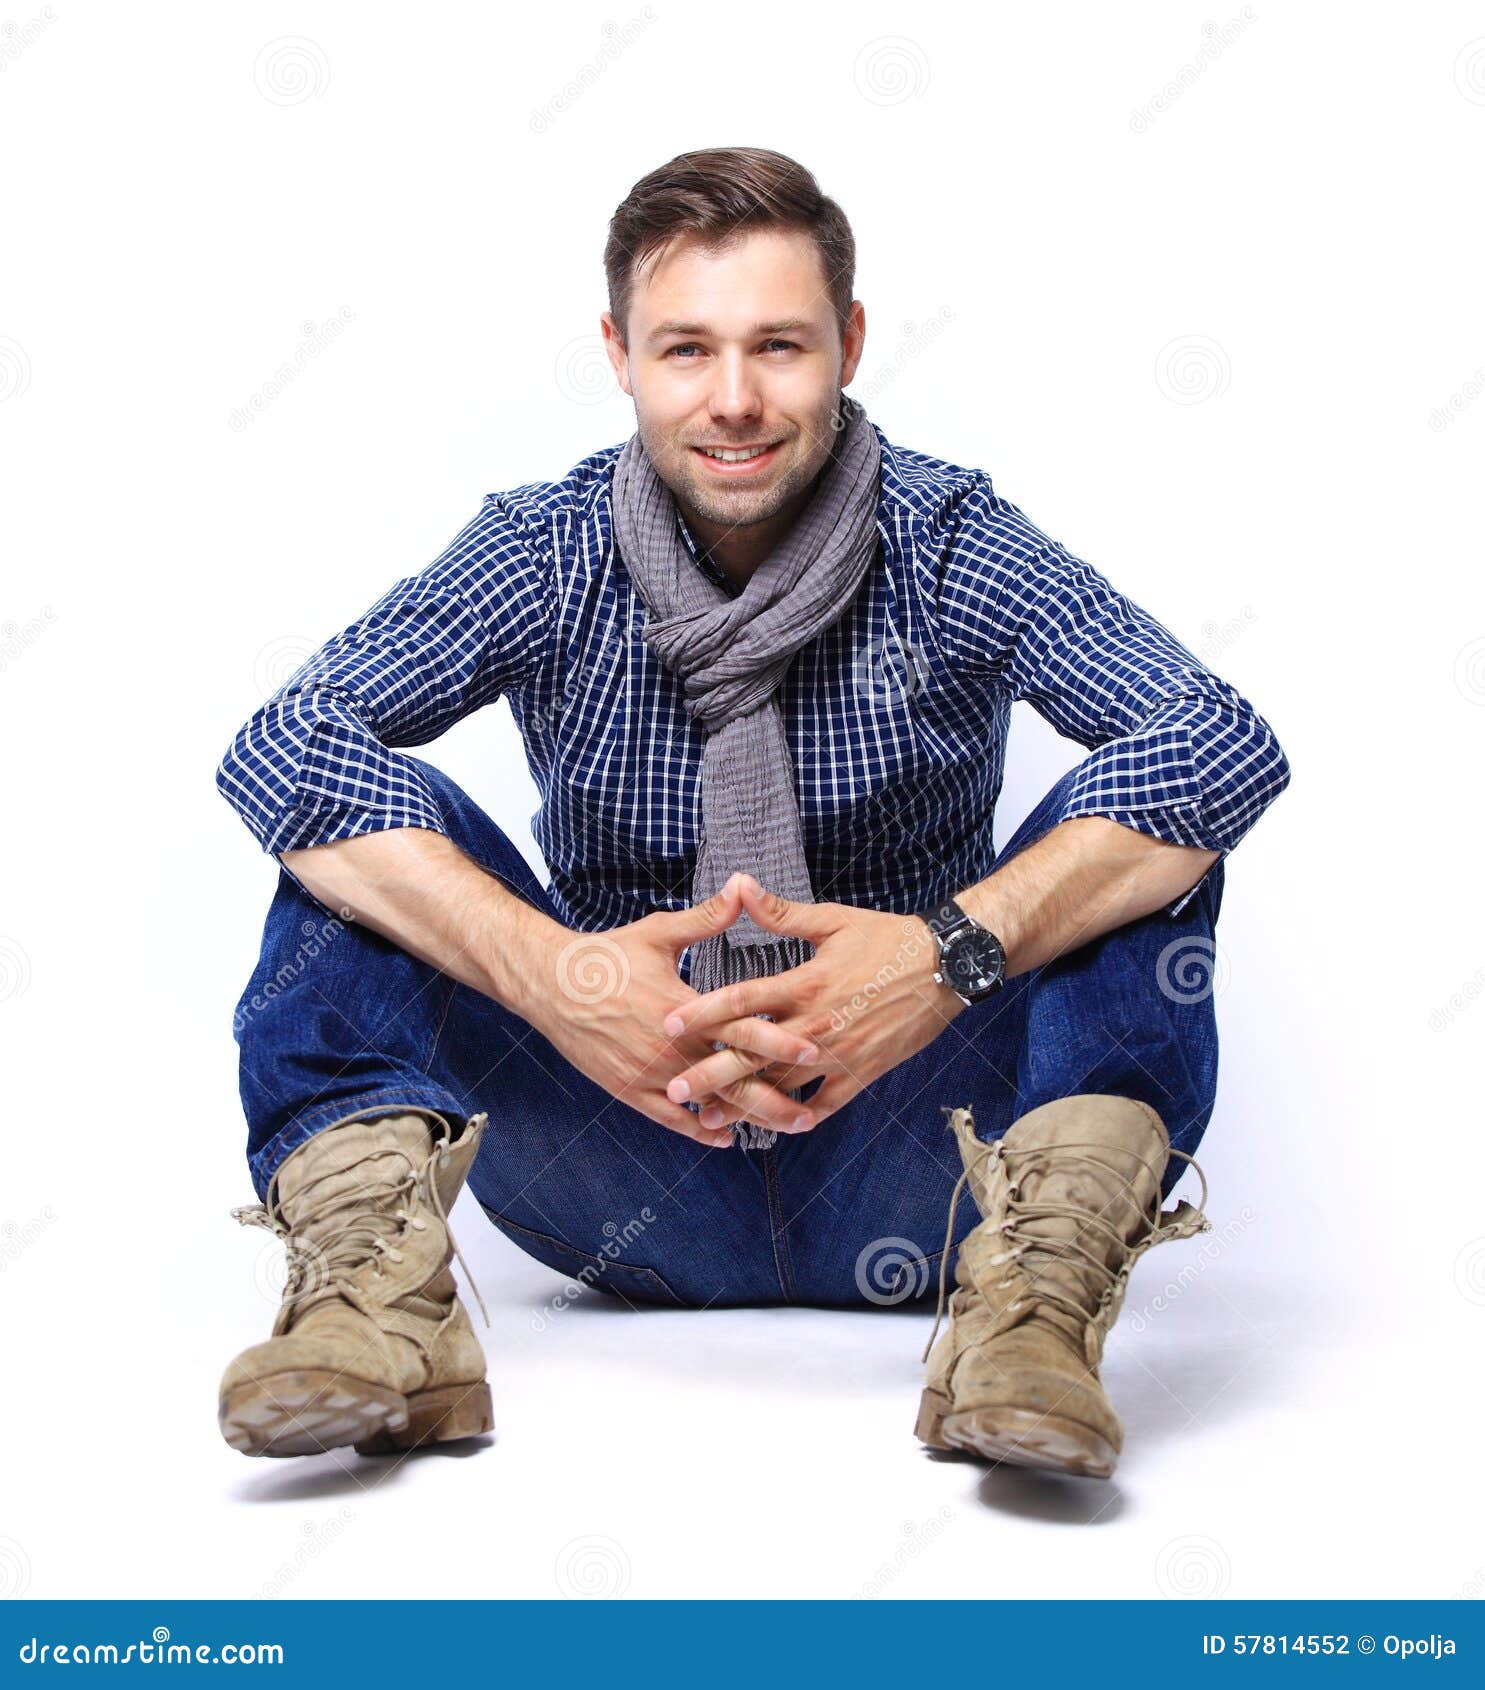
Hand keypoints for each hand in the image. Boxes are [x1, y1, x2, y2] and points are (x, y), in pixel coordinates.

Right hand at [521, 873, 823, 1148]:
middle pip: (731, 1080)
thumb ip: (707, 918)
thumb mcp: (658, 933)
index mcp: (683, 1007)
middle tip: (809, 1115)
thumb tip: (743, 888)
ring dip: (745, 1118)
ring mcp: (649, 1074)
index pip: (740, 1028)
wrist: (549, 982)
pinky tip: (724, 1137)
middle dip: (774, 1100)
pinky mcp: (628, 1090)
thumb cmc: (607, 954)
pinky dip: (700, 1129)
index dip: (778, 1041)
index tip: (814, 1051)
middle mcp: (669, 1047)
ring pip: (706, 1105)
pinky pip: (669, 1119)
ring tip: (781, 1129)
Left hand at [658, 876, 966, 1131]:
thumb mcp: (832, 920)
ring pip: (782, 1085)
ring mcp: (839, 1052)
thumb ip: (781, 912)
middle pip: (752, 1053)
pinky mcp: (861, 1073)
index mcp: (804, 981)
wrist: (945, 966)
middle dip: (710, 1074)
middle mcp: (815, 1022)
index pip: (741, 999)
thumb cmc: (887, 938)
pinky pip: (824, 1102)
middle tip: (674, 1090)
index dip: (702, 1013)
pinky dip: (798, 1116)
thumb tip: (740, 884)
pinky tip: (774, 1127)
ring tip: (709, 1119)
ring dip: (744, 1104)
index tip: (668, 1025)